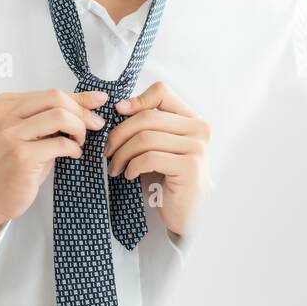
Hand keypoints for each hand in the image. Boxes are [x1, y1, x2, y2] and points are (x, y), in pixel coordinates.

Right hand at [0, 88, 107, 231]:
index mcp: (5, 104)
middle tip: (95, 125)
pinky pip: (60, 143)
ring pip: (60, 116)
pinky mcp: (21, 156)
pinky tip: (73, 154)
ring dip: (79, 129)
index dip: (79, 99)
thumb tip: (94, 99)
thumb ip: (53, 114)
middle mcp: (5, 116)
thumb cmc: (14, 163)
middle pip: (56, 98)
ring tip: (79, 142)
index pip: (51, 93)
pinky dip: (74, 148)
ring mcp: (11, 135)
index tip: (99, 103)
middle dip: (82, 112)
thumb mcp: (31, 132)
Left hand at [104, 81, 210, 238]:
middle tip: (107, 151)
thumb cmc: (168, 179)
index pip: (162, 92)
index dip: (136, 100)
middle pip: (148, 117)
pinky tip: (129, 175)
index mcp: (192, 118)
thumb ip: (146, 125)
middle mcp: (199, 128)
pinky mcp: (190, 167)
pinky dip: (132, 166)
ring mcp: (197, 147)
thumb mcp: (156, 146)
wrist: (186, 213)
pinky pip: (150, 158)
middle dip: (119, 134)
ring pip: (145, 138)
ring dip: (122, 154)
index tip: (118, 113)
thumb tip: (120, 106)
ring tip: (115, 167)